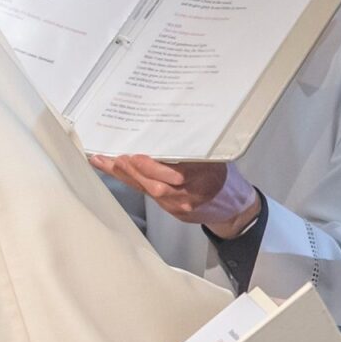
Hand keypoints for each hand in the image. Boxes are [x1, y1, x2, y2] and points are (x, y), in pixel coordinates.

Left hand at [91, 154, 261, 235]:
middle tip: (113, 158)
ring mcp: (180, 205)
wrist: (234, 208)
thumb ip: (193, 151)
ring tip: (106, 163)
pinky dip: (133, 183)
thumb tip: (166, 130)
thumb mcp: (215, 159)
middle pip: (156, 185)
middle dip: (132, 171)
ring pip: (149, 192)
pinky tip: (119, 173)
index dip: (151, 166)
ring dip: (126, 177)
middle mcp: (191, 194)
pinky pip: (150, 197)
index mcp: (205, 177)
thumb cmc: (223, 177)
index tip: (134, 155)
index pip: (175, 174)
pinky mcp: (173, 211)